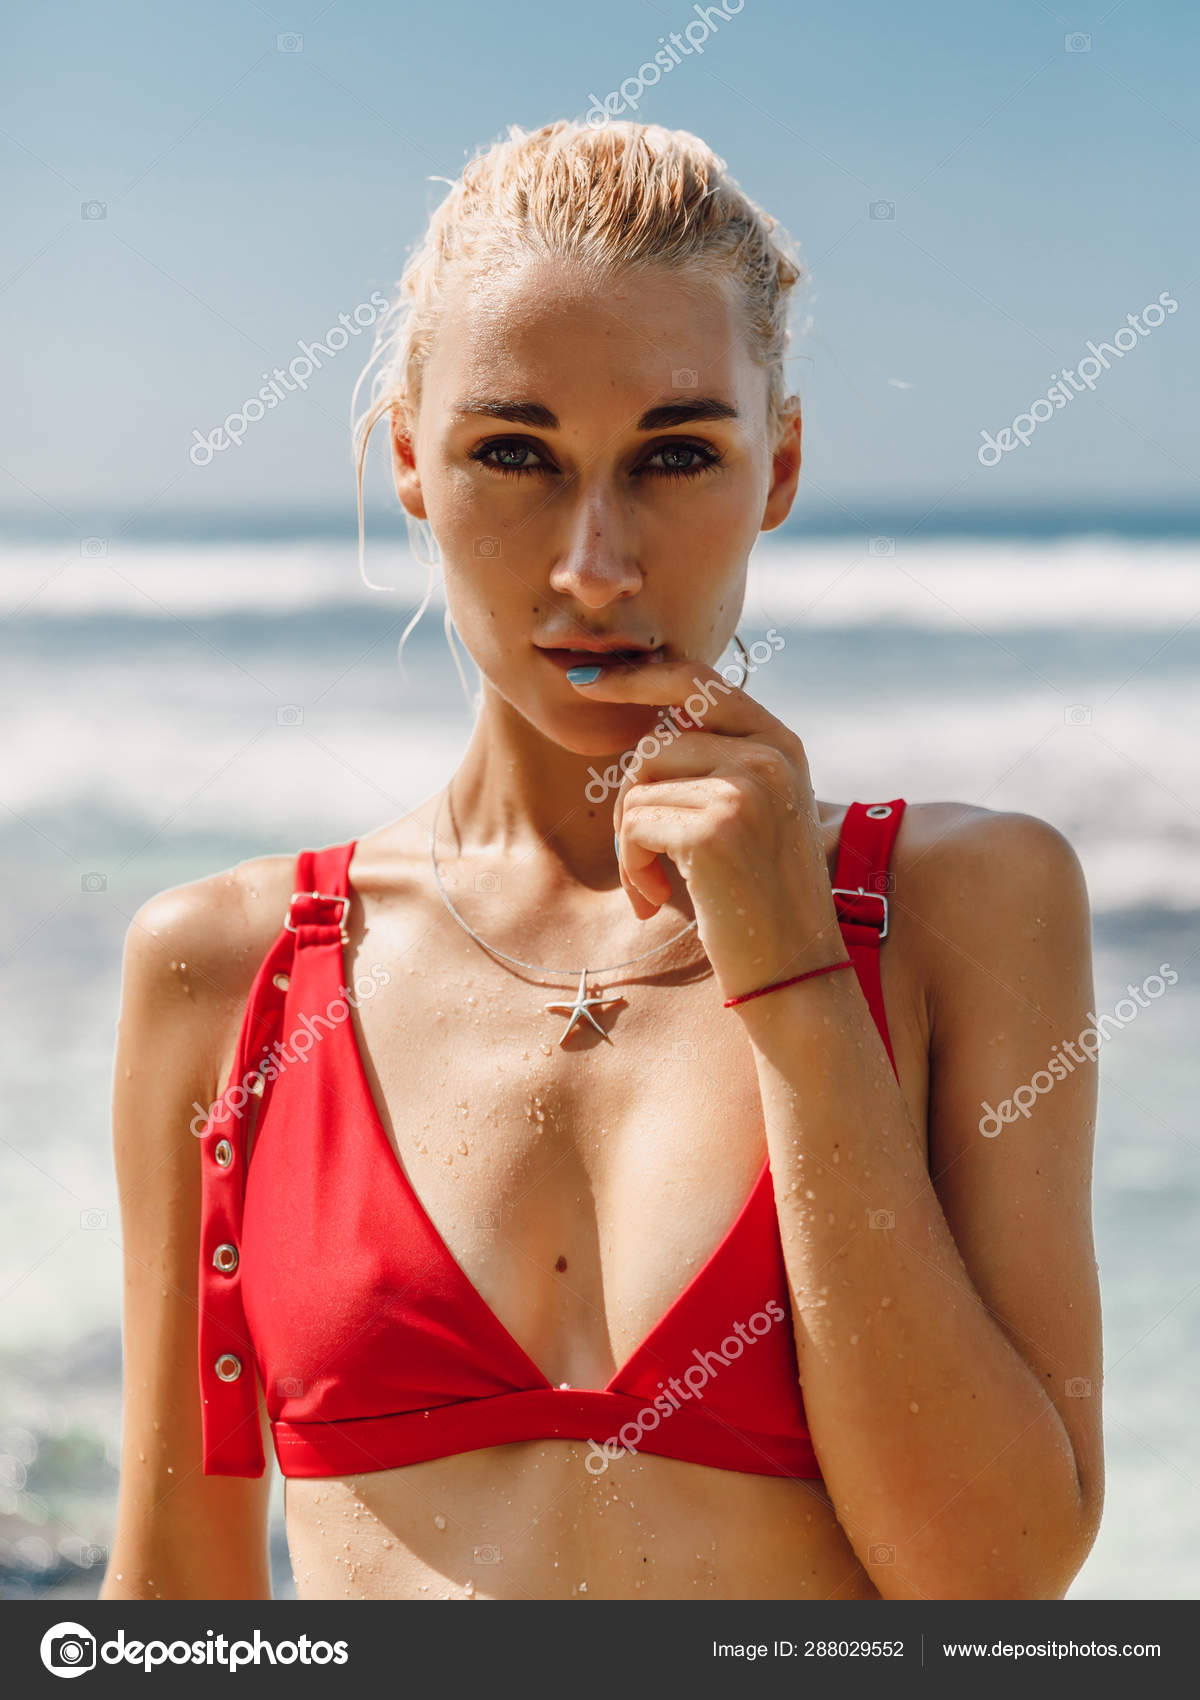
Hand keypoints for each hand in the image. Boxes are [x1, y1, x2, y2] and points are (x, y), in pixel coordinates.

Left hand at [569, 654, 848, 1000]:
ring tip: (654, 887)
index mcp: (781, 743)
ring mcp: (745, 788)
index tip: (586, 683)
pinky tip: (657, 900)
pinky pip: (634, 826)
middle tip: (636, 854)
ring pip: (638, 788)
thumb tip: (646, 730)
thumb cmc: (761, 900)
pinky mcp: (714, 829)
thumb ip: (716, 764)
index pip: (697, 681)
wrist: (794, 970)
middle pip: (654, 745)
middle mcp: (769, 756)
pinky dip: (631, 867)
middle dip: (630, 802)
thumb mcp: (754, 814)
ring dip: (629, 844)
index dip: (635, 677)